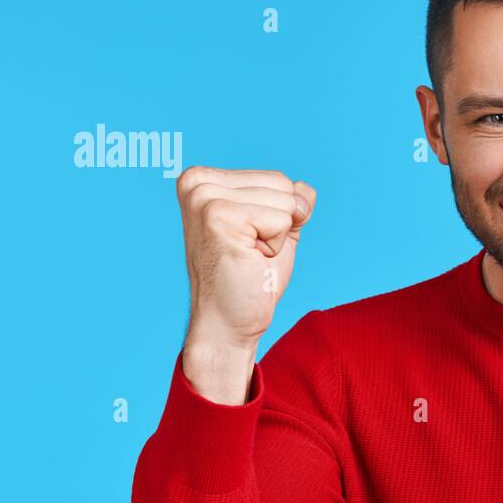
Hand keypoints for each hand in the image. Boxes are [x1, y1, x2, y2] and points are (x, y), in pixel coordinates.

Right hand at [175, 166, 316, 399]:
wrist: (228, 323)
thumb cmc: (249, 279)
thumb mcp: (276, 229)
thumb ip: (291, 202)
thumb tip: (305, 188)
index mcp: (202, 180)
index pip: (277, 179)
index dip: (279, 217)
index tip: (249, 242)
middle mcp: (197, 183)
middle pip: (283, 184)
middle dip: (281, 225)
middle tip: (250, 253)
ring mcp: (205, 198)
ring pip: (286, 201)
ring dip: (278, 237)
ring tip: (248, 256)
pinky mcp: (218, 217)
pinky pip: (282, 219)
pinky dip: (276, 246)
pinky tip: (250, 260)